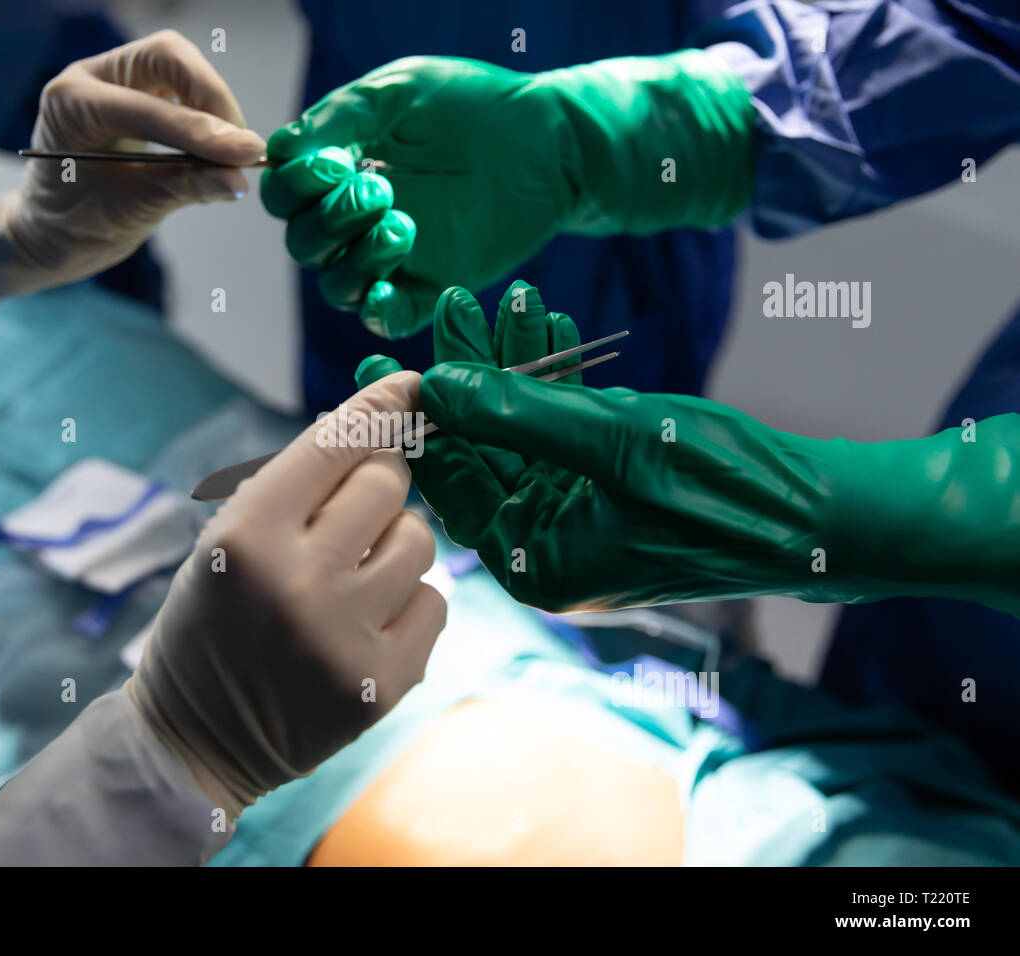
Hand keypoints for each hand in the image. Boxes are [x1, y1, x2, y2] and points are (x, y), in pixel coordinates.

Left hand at [7, 30, 265, 286]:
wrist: (51, 231)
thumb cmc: (74, 226)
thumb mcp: (129, 212)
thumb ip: (184, 189)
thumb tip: (238, 180)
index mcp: (72, 104)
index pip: (145, 105)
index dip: (199, 130)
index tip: (244, 155)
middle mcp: (91, 77)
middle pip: (167, 57)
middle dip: (212, 97)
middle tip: (241, 147)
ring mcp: (113, 79)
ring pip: (179, 65)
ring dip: (214, 105)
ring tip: (230, 154)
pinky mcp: (136, 90)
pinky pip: (182, 86)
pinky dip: (206, 114)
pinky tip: (216, 148)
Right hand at [126, 371, 445, 816]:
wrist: (196, 736)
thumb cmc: (212, 620)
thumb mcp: (227, 538)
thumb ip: (298, 483)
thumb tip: (384, 418)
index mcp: (247, 536)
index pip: (336, 443)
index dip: (380, 407)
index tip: (408, 388)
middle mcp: (297, 583)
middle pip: (388, 484)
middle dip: (380, 482)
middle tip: (355, 509)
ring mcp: (343, 638)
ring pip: (419, 541)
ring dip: (396, 545)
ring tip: (354, 574)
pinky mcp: (380, 684)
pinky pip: (434, 603)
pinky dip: (409, 603)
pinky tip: (367, 622)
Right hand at [261, 51, 753, 338]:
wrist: (549, 143)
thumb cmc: (474, 106)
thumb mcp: (402, 92)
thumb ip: (341, 117)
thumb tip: (285, 153)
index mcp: (339, 170)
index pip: (284, 195)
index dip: (296, 186)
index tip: (337, 162)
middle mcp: (355, 220)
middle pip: (304, 243)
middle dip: (332, 219)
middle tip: (384, 189)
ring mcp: (391, 258)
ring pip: (336, 284)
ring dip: (356, 260)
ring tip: (404, 225)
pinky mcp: (428, 288)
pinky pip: (383, 316)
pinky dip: (377, 307)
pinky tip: (392, 285)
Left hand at [359, 282, 1019, 615]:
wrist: (820, 513)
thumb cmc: (723, 490)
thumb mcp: (613, 441)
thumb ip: (519, 413)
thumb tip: (437, 383)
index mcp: (535, 564)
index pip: (453, 483)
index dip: (422, 415)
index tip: (387, 355)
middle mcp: (546, 550)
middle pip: (484, 453)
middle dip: (473, 374)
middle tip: (452, 307)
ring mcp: (577, 520)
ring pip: (524, 435)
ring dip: (517, 367)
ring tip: (506, 300)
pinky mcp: (608, 491)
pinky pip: (565, 434)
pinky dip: (557, 382)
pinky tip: (544, 326)